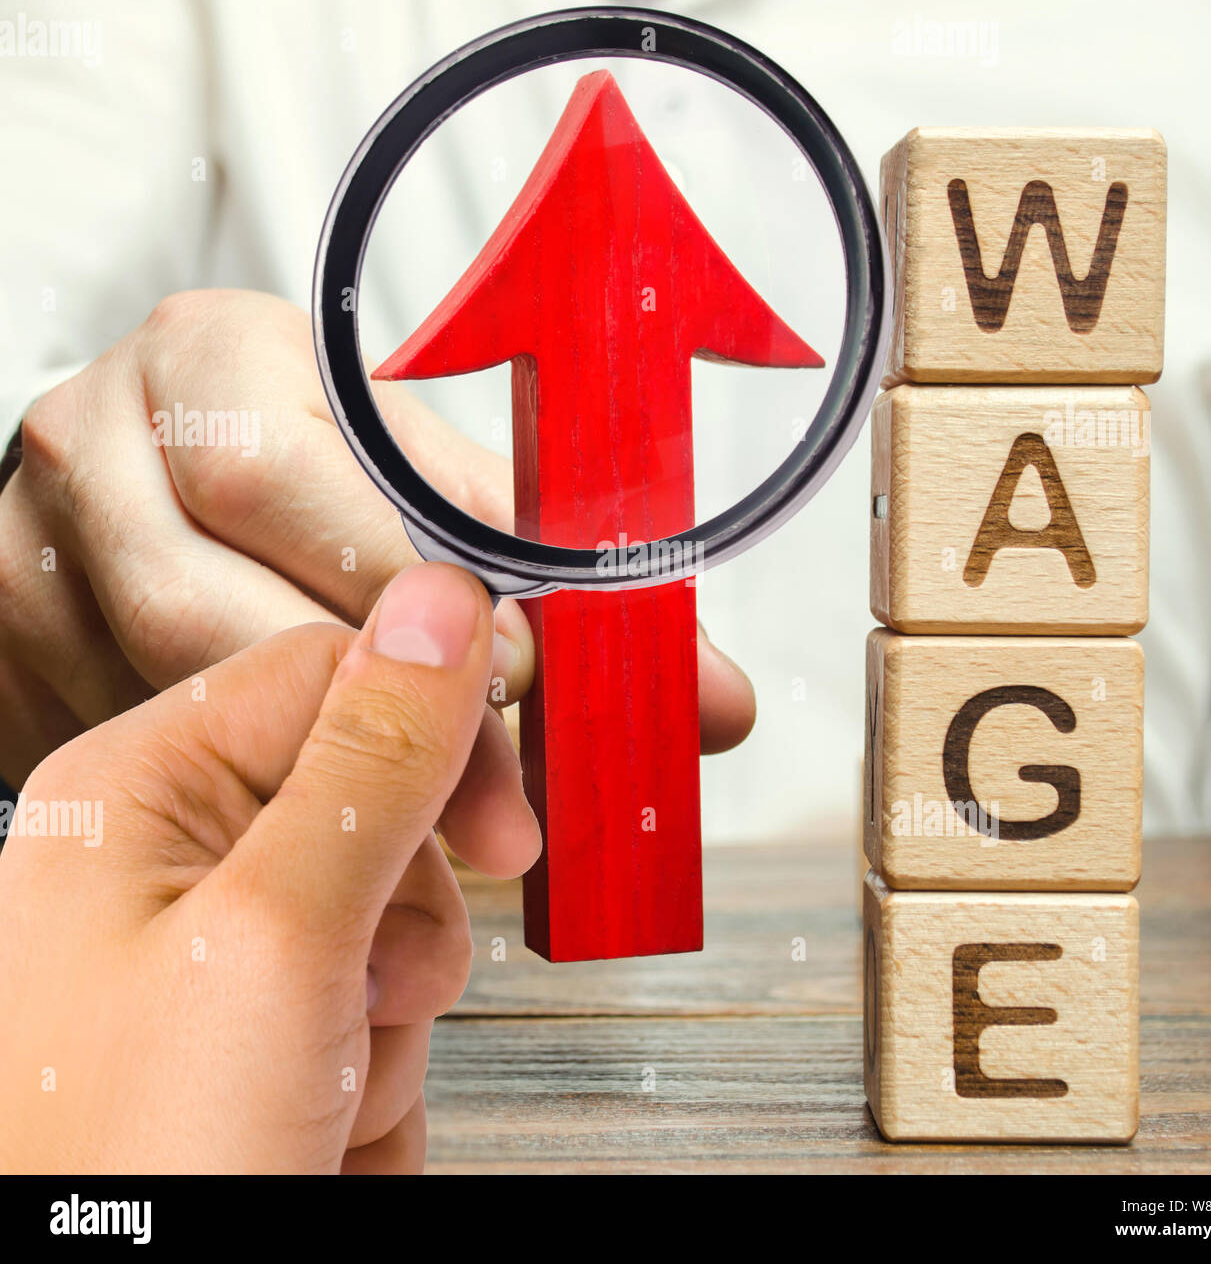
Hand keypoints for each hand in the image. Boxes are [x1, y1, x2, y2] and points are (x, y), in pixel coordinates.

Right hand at [0, 289, 755, 782]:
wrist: (157, 469)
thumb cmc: (319, 467)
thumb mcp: (428, 480)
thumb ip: (559, 576)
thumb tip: (709, 698)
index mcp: (214, 357)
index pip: (299, 472)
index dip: (417, 585)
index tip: (526, 672)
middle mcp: (106, 438)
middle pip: (221, 598)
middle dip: (379, 717)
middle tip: (503, 807)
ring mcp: (38, 541)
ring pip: (171, 689)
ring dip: (313, 775)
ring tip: (434, 836)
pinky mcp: (15, 633)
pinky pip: (126, 736)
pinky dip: (234, 793)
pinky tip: (322, 823)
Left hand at [0, 562, 533, 1172]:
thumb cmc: (134, 1172)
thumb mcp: (280, 939)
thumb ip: (374, 761)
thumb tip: (444, 605)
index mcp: (141, 792)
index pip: (335, 675)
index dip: (439, 738)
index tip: (509, 826)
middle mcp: (172, 860)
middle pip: (377, 804)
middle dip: (406, 915)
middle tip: (371, 990)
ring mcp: (220, 955)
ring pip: (395, 916)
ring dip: (392, 1015)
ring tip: (318, 1089)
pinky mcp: (265, 1031)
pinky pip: (380, 1005)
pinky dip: (375, 1073)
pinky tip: (314, 1128)